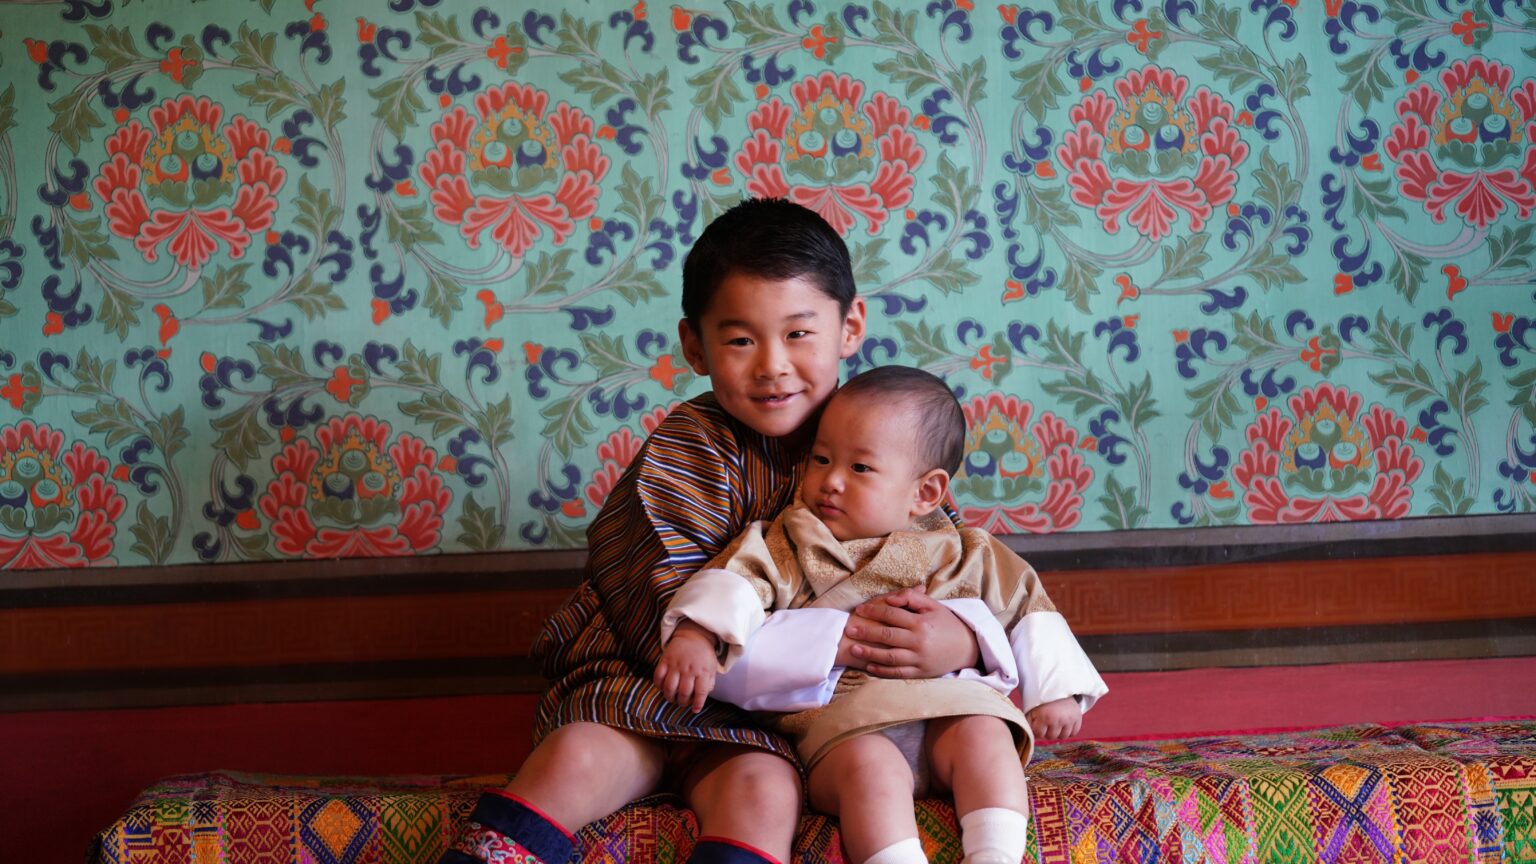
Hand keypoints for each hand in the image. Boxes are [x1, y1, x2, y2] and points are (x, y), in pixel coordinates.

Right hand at [653, 621, 717, 712]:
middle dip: (682, 702)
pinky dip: (658, 685)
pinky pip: (658, 676)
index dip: (698, 704)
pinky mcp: (665, 660)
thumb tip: (703, 696)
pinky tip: (662, 688)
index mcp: (703, 671)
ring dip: (669, 697)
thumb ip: (709, 682)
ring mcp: (676, 664)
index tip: (695, 710)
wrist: (694, 635)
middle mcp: (689, 669)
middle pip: (683, 692)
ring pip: (669, 687)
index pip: (701, 692)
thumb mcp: (712, 667)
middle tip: (681, 703)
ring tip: (672, 698)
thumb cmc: (704, 654)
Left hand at [843, 586, 979, 678]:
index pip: (892, 614)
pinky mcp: (920, 673)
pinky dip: (883, 671)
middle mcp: (919, 641)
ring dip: (870, 653)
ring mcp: (919, 659)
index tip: (859, 610)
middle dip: (866, 632)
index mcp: (921, 623)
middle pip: (887, 635)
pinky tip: (869, 666)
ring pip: (889, 657)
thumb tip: (890, 598)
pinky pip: (898, 673)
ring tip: (854, 649)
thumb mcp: (933, 605)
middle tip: (849, 629)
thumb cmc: (947, 623)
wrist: (968, 648)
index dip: (873, 611)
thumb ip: (911, 598)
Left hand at [1026, 697, 1082, 740]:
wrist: (1060, 688)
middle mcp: (1058, 718)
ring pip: (1063, 737)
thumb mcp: (1033, 709)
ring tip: (1056, 723)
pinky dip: (1069, 731)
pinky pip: (1073, 733)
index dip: (1038, 730)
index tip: (1039, 724)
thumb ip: (1028, 722)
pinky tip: (1065, 723)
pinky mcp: (1078, 718)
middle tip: (1048, 723)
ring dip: (1059, 732)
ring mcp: (1069, 719)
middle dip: (1048, 732)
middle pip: (1051, 737)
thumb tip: (1031, 736)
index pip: (1040, 734)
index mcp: (1045, 715)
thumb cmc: (1044, 701)